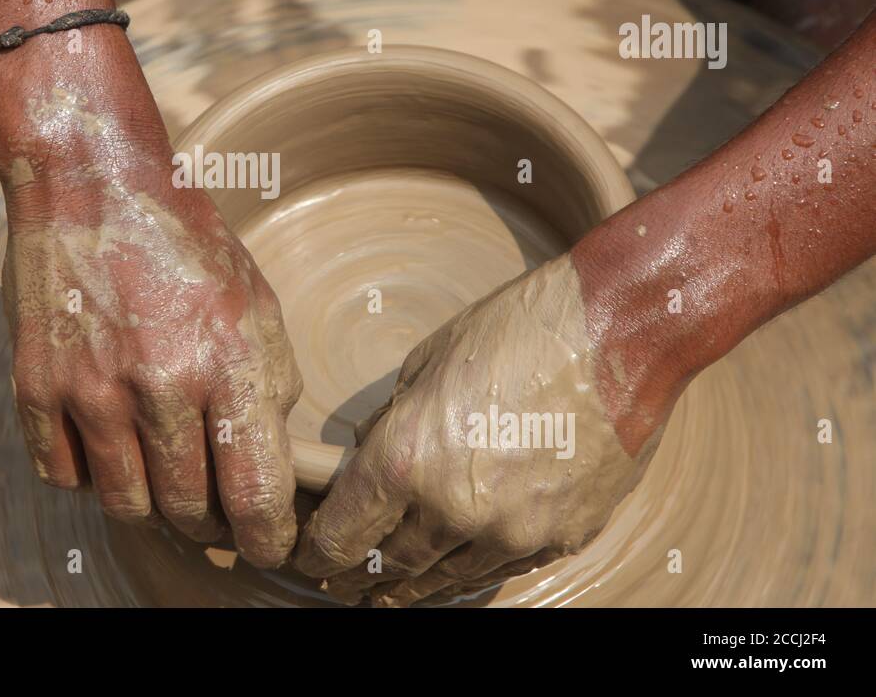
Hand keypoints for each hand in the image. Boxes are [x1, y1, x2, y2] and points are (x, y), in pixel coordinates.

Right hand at [1, 101, 303, 566]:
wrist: (91, 184)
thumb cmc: (184, 242)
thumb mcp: (256, 300)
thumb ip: (268, 384)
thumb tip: (267, 461)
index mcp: (230, 360)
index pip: (255, 494)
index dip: (267, 539)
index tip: (268, 546)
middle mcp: (161, 384)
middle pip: (188, 511)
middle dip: (210, 522)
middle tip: (215, 507)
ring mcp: (92, 389)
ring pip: (127, 505)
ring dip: (152, 505)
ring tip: (163, 475)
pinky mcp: (38, 387)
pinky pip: (64, 476)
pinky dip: (90, 474)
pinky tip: (107, 440)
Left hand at [293, 255, 664, 604]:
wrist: (617, 335)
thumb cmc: (517, 332)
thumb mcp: (427, 364)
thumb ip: (394, 422)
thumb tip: (372, 455)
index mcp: (406, 459)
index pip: (343, 532)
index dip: (319, 552)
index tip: (311, 559)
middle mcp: (453, 508)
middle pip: (392, 564)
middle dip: (361, 576)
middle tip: (345, 583)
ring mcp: (512, 531)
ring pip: (448, 577)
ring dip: (415, 587)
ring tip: (394, 594)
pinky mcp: (562, 536)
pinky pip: (504, 568)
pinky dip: (474, 571)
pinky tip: (459, 573)